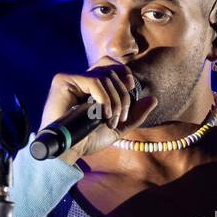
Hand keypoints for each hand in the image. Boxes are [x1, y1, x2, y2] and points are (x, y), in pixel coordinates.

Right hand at [38, 61, 159, 165]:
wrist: (69, 151)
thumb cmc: (88, 140)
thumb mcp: (118, 127)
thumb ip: (135, 114)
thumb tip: (153, 99)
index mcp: (92, 87)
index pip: (111, 65)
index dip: (124, 73)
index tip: (131, 88)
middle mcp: (81, 80)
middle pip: (111, 69)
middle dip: (123, 94)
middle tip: (120, 116)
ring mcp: (72, 79)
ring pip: (104, 76)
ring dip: (115, 101)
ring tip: (110, 120)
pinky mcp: (63, 81)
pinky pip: (94, 81)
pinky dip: (104, 98)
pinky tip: (102, 114)